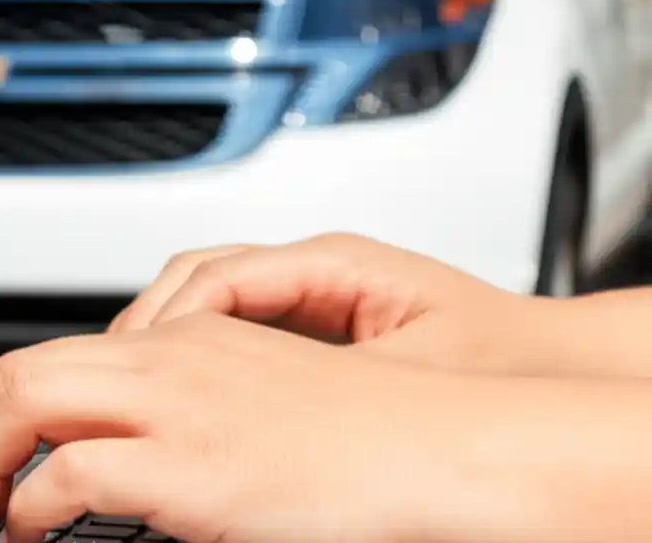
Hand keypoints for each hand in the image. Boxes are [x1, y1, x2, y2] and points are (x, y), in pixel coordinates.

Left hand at [0, 313, 492, 542]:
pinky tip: (23, 534)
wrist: (439, 448)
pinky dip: (27, 505)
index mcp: (179, 341)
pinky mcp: (192, 467)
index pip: (50, 357)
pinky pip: (69, 474)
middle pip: (18, 372)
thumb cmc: (361, 437)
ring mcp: (177, 407)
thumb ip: (177, 417)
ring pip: (26, 404)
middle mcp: (168, 359)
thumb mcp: (251, 406)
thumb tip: (109, 456)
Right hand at [108, 234, 545, 374]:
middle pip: (196, 277)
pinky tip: (180, 390)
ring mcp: (308, 290)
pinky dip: (196, 350)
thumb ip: (306, 383)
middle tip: (110, 375)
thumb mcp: (395, 375)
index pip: (217, 276)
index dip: (165, 321)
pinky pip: (233, 323)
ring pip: (206, 297)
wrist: (548, 368)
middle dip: (146, 326)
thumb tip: (233, 395)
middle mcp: (313, 267)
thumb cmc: (492, 362)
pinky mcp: (312, 320)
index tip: (131, 362)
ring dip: (164, 337)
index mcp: (333, 263)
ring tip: (132, 384)